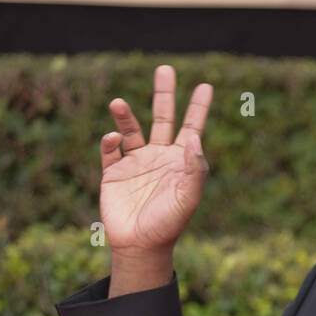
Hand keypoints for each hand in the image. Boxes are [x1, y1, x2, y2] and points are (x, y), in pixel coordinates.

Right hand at [100, 64, 212, 253]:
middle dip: (163, 95)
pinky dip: (109, 141)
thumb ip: (194, 169)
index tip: (206, 86)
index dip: (197, 108)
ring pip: (130, 129)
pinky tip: (113, 138)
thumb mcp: (188, 199)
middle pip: (162, 118)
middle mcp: (158, 157)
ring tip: (117, 103)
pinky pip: (109, 150)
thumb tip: (193, 138)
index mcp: (179, 162)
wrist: (140, 247)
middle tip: (165, 69)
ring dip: (124, 115)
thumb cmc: (168, 225)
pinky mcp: (113, 173)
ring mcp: (135, 163)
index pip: (191, 129)